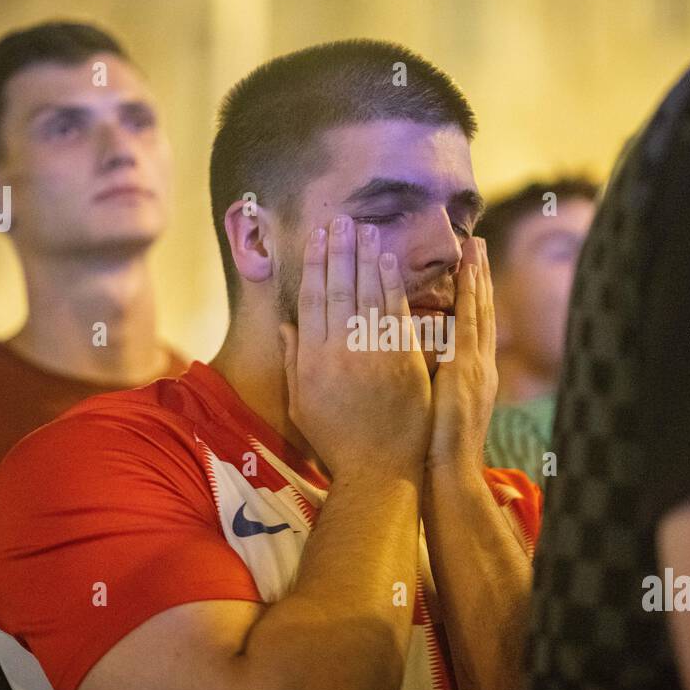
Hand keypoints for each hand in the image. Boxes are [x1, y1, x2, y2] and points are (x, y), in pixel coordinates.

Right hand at [280, 215, 431, 478]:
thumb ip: (293, 361)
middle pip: (338, 289)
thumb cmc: (336, 440)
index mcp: (312, 359)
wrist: (378, 469)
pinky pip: (394, 314)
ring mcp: (372, 353)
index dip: (313, 264)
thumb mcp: (301, 404)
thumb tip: (287, 326)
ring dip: (366, 259)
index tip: (316, 237)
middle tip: (340, 220)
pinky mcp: (401, 360)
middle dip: (339, 251)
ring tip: (365, 229)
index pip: (311, 299)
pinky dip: (391, 285)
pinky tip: (388, 262)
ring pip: (367, 295)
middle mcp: (340, 350)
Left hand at [427, 237, 496, 474]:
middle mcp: (479, 364)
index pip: (470, 324)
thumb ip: (429, 379)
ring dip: (477, 276)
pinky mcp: (468, 370)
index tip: (467, 263)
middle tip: (476, 241)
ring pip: (479, 310)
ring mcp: (477, 365)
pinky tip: (467, 272)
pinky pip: (470, 324)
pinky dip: (471, 296)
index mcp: (470, 373)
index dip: (470, 293)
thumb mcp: (432, 407)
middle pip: (480, 310)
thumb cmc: (429, 449)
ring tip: (475, 244)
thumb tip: (413, 358)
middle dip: (479, 275)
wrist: (446, 476)